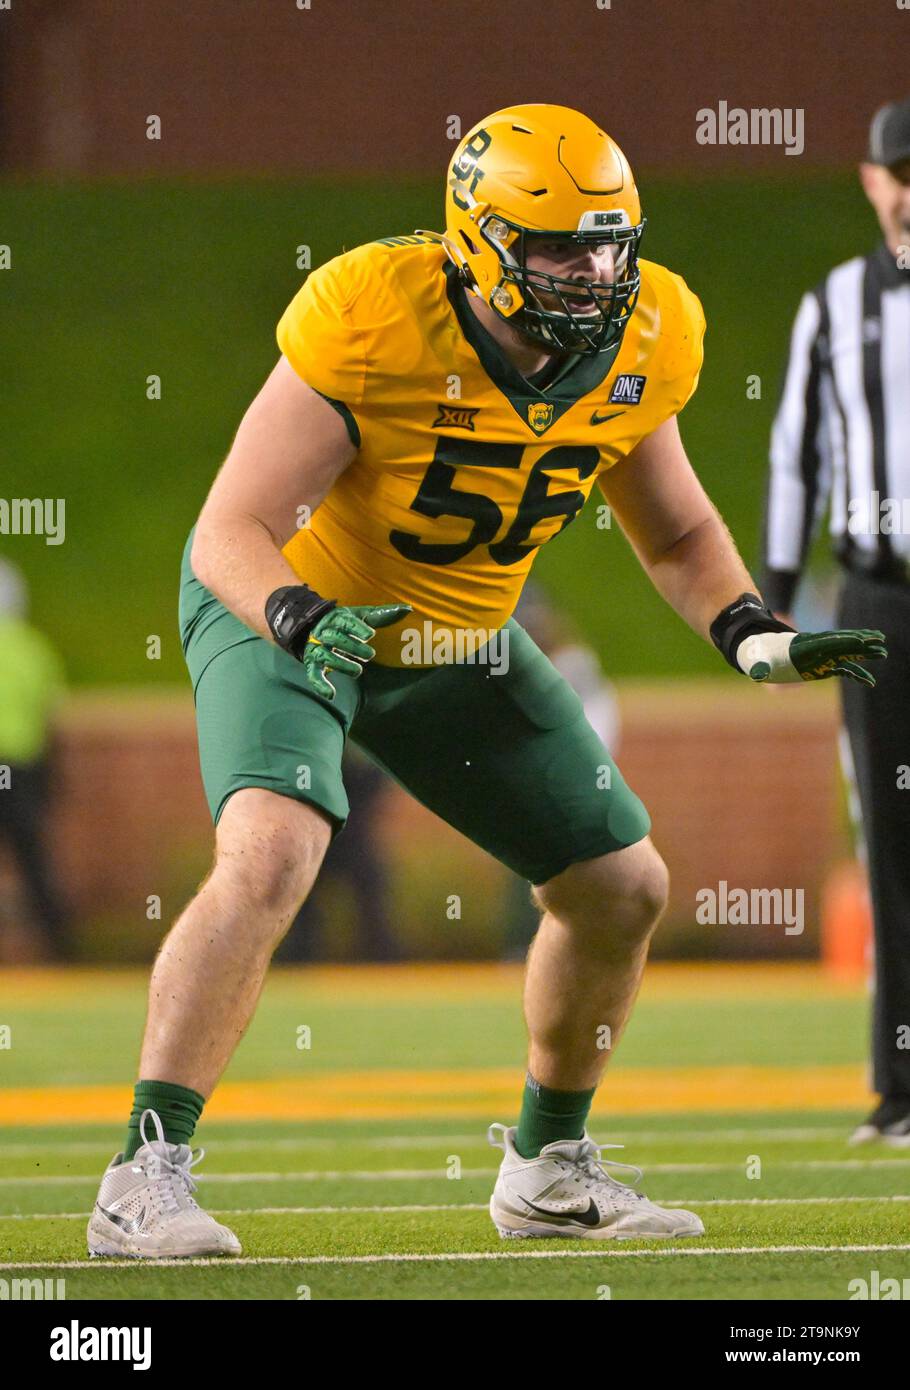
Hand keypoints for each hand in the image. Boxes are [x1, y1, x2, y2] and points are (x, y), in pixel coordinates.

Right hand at [303, 602, 411, 697]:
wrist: (312, 626)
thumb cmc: (344, 622)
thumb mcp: (361, 616)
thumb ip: (383, 614)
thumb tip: (408, 609)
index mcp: (337, 618)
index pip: (346, 621)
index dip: (357, 628)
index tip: (370, 635)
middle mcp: (324, 632)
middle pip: (335, 638)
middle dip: (352, 647)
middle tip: (370, 655)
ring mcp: (316, 648)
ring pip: (325, 655)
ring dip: (341, 665)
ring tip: (358, 672)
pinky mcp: (312, 663)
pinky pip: (313, 674)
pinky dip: (320, 685)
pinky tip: (331, 694)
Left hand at [738, 628, 887, 686]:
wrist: (763, 651)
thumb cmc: (761, 659)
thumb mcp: (759, 663)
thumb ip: (760, 668)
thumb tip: (756, 674)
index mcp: (802, 647)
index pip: (824, 643)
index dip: (841, 642)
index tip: (857, 640)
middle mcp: (815, 649)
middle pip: (840, 644)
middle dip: (858, 642)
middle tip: (877, 641)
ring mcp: (821, 656)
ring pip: (845, 653)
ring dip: (863, 653)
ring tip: (880, 652)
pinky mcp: (823, 665)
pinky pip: (842, 668)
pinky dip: (855, 673)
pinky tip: (867, 681)